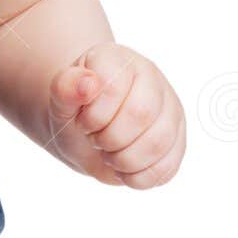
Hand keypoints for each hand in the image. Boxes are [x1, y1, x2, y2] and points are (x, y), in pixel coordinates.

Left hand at [47, 43, 185, 188]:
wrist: (85, 133)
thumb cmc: (74, 112)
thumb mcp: (59, 100)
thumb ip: (65, 88)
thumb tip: (87, 83)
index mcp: (120, 60)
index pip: (114, 87)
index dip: (94, 116)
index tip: (83, 121)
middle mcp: (152, 79)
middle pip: (141, 114)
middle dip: (109, 138)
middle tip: (95, 139)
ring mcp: (170, 110)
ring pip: (158, 142)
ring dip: (123, 160)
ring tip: (108, 153)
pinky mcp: (178, 141)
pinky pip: (166, 168)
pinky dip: (136, 177)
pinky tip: (122, 168)